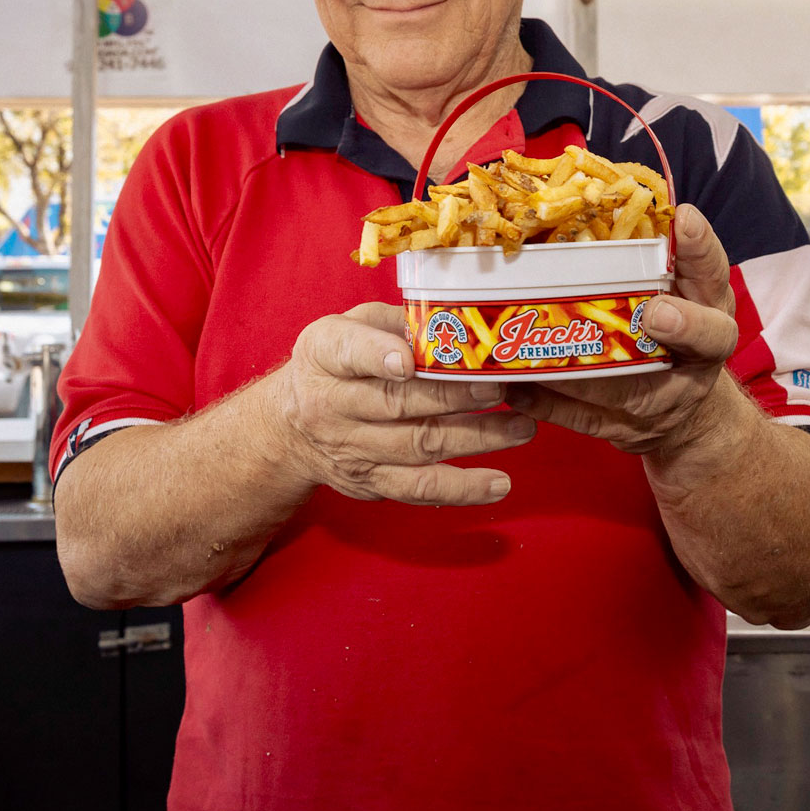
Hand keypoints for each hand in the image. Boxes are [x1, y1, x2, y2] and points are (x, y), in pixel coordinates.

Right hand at [273, 302, 532, 505]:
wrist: (288, 428)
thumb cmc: (332, 366)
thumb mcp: (344, 327)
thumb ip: (390, 322)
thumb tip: (449, 321)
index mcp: (324, 356)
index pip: (348, 352)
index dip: (379, 355)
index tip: (409, 359)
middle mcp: (331, 405)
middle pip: (397, 404)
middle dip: (454, 396)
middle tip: (500, 387)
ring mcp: (352, 449)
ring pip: (418, 446)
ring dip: (475, 439)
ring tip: (521, 428)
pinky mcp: (371, 482)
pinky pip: (419, 489)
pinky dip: (461, 489)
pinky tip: (498, 483)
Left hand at [507, 203, 743, 457]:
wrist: (687, 418)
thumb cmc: (674, 336)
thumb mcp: (682, 295)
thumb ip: (664, 254)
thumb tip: (607, 194)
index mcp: (710, 309)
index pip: (716, 276)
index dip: (703, 249)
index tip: (683, 218)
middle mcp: (697, 358)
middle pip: (698, 341)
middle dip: (677, 324)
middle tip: (654, 311)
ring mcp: (663, 401)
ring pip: (628, 386)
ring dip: (582, 365)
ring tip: (540, 340)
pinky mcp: (626, 431)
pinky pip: (583, 420)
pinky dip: (545, 403)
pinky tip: (513, 385)